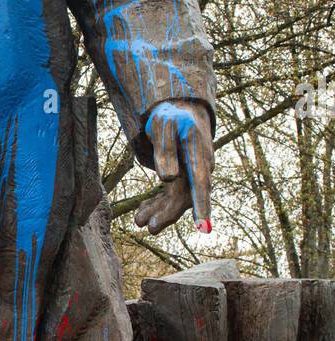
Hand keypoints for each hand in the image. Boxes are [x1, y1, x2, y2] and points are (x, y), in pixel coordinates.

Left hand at [134, 102, 212, 235]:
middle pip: (187, 196)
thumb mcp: (163, 127)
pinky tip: (141, 210)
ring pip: (178, 199)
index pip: (201, 183)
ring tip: (138, 221)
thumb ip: (165, 150)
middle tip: (149, 227)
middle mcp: (200, 167)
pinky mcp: (183, 178)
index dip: (201, 205)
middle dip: (168, 213)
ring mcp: (193, 174)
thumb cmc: (170, 117)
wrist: (179, 113)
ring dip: (159, 211)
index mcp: (198, 154)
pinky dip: (156, 203)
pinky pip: (171, 195)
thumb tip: (168, 178)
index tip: (203, 227)